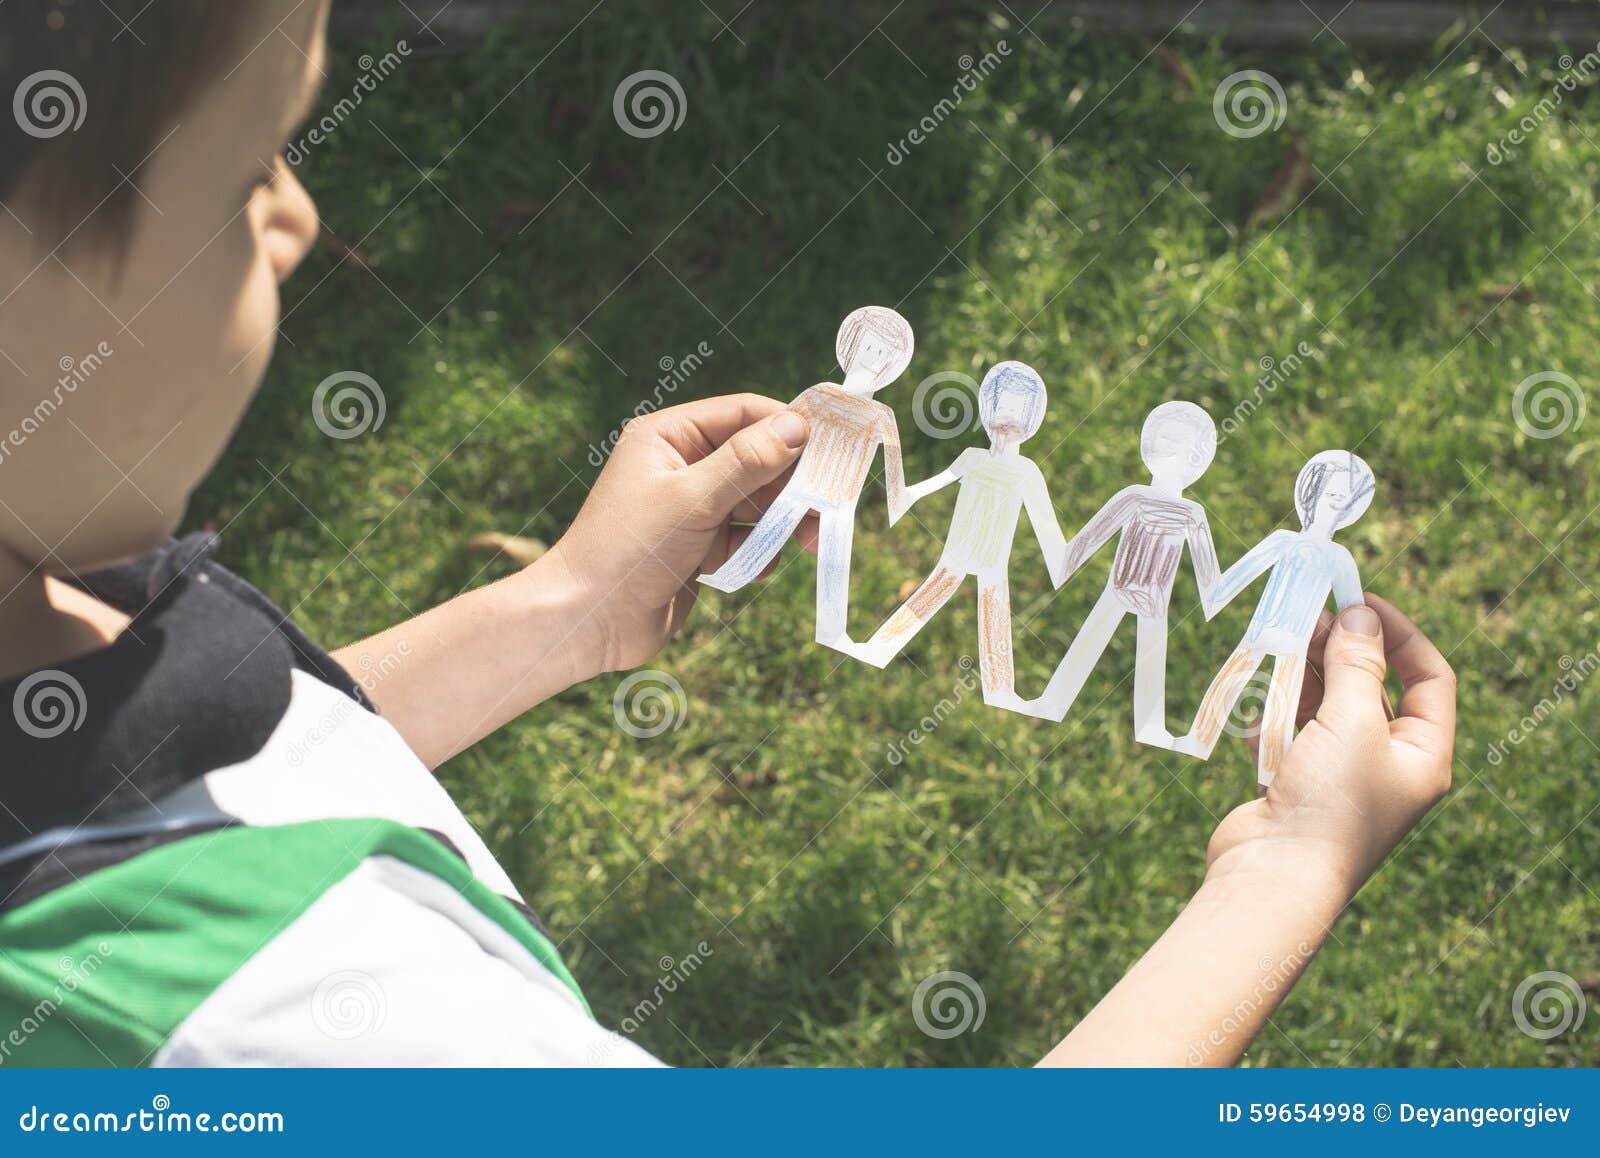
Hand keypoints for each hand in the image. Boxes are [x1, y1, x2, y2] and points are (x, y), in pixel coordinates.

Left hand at [547, 394, 815, 673]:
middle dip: (793, 484)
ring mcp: (691, 509)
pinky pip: (745, 541)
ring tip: (808, 543)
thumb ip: (747, 462)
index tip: (834, 443)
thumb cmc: (628, 549)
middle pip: (758, 461)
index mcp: (669, 437)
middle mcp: (681, 466)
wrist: (588, 621)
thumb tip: (798, 424)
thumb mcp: (692, 499)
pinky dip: (755, 554)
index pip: (744, 414)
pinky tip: (745, 570)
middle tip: (830, 505)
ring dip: (781, 524)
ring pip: (757, 504)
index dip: (789, 425)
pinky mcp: (698, 548)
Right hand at [1204, 593, 1455, 900]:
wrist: (1275, 878)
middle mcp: (1388, 766)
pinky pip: (1292, 735)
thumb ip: (1357, 664)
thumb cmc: (1330, 803)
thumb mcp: (1353, 722)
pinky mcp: (1298, 785)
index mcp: (1423, 756)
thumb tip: (1358, 615)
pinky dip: (1275, 721)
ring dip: (1301, 680)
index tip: (1359, 601)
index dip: (1399, 634)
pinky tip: (1259, 724)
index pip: (1429, 678)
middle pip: (1372, 687)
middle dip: (1339, 651)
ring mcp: (1340, 777)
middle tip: (1305, 617)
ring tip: (1275, 652)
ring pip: (1326, 707)